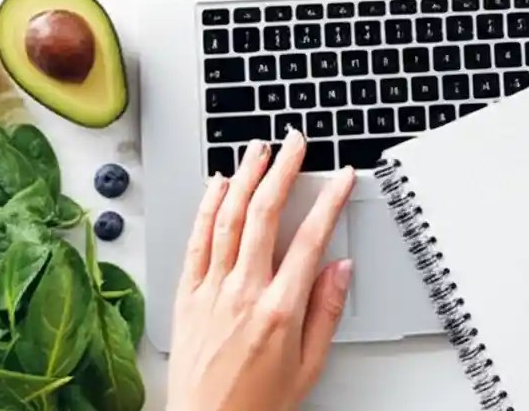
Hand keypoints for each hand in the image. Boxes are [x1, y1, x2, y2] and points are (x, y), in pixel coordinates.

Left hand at [168, 131, 355, 410]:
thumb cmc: (256, 404)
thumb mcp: (309, 365)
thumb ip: (326, 312)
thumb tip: (340, 268)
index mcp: (279, 310)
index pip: (311, 239)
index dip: (330, 201)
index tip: (342, 178)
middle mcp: (242, 292)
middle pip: (264, 214)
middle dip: (284, 170)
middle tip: (296, 143)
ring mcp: (210, 290)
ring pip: (227, 218)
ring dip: (246, 177)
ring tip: (259, 149)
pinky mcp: (186, 295)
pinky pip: (197, 240)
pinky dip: (207, 207)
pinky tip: (217, 185)